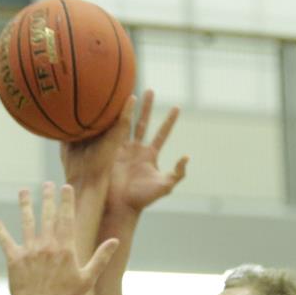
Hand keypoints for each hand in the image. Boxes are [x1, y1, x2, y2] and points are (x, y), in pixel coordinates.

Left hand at [0, 183, 117, 294]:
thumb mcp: (87, 279)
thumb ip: (101, 258)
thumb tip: (115, 240)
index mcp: (65, 248)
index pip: (66, 218)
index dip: (66, 200)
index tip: (66, 186)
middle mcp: (47, 245)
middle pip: (47, 215)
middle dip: (47, 197)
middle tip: (47, 184)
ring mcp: (29, 251)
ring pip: (27, 222)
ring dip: (25, 205)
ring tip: (23, 191)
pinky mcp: (14, 260)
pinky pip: (5, 241)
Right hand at [105, 92, 189, 215]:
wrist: (120, 205)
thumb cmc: (143, 198)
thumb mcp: (165, 185)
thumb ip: (178, 172)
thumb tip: (187, 156)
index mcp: (150, 155)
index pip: (162, 133)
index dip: (169, 121)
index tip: (177, 107)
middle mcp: (137, 149)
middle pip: (143, 122)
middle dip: (147, 107)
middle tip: (149, 89)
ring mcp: (122, 149)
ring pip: (126, 123)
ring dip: (128, 108)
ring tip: (130, 91)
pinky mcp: (109, 152)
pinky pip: (111, 132)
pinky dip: (111, 121)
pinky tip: (108, 107)